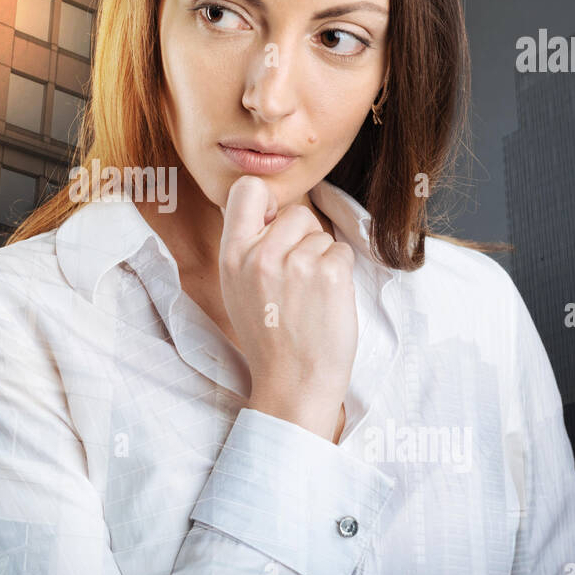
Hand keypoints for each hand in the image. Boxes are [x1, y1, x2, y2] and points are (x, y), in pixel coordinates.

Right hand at [218, 175, 359, 442]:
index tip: (274, 223)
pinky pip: (342, 252)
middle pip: (297, 213)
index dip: (268, 202)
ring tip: (309, 297)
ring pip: (322, 235)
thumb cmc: (268, 338)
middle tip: (297, 279)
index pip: (247, 189)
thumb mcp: (236, 288)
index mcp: (231, 255)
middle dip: (305, 239)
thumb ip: (247, 249)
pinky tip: (326, 302)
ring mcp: (296, 263)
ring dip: (323, 260)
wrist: (292, 384)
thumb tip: (267, 210)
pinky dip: (341, 274)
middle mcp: (260, 254)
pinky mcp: (330, 274)